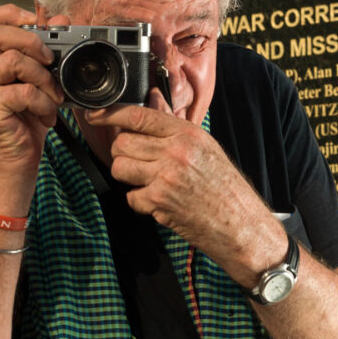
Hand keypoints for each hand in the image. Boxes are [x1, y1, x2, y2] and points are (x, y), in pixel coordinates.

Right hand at [0, 4, 66, 196]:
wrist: (13, 166)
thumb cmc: (23, 126)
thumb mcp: (38, 83)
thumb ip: (45, 51)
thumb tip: (59, 18)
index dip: (12, 15)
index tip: (40, 27)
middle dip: (31, 41)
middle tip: (50, 61)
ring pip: (12, 61)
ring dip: (43, 78)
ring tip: (51, 97)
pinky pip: (22, 90)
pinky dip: (43, 102)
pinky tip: (45, 115)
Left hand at [86, 95, 285, 281]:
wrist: (241, 224)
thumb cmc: (226, 189)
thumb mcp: (206, 150)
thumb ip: (175, 133)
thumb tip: (148, 114)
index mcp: (187, 134)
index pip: (139, 116)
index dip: (111, 114)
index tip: (96, 115)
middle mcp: (176, 151)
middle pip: (122, 143)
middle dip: (123, 154)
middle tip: (138, 164)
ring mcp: (166, 176)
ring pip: (120, 168)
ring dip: (128, 177)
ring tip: (148, 183)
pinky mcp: (159, 201)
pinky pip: (131, 197)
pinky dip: (141, 202)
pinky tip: (160, 203)